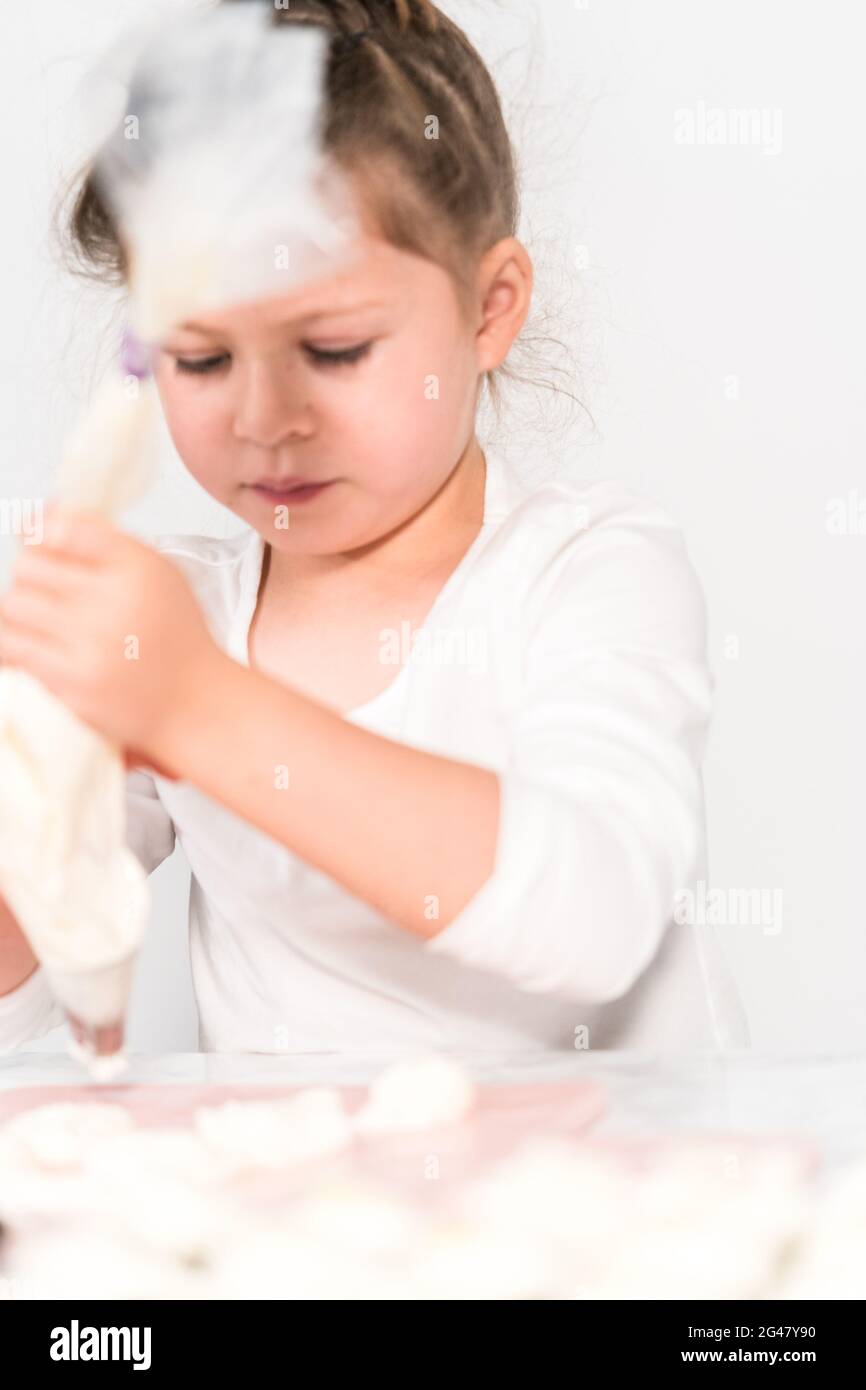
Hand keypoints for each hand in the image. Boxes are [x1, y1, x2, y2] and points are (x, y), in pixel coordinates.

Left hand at [0, 506, 223, 771]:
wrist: (196, 704)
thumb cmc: (176, 638)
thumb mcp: (158, 574)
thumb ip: (106, 541)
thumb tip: (43, 512)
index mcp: (138, 567)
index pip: (66, 528)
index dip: (40, 528)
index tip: (35, 535)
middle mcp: (115, 601)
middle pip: (29, 566)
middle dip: (29, 574)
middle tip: (44, 589)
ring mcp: (91, 644)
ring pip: (13, 605)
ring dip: (18, 610)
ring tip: (39, 620)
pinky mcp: (71, 683)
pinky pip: (13, 648)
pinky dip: (15, 643)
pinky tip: (34, 645)